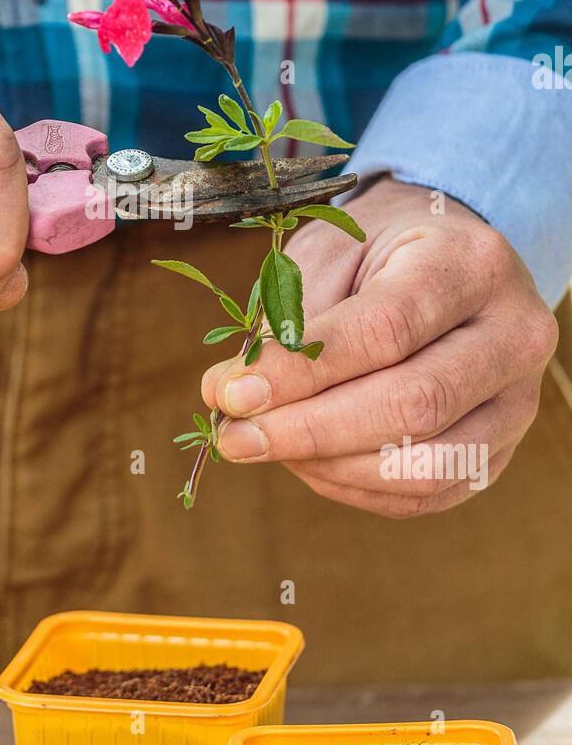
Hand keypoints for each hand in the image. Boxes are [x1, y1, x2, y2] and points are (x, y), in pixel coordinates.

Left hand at [201, 176, 558, 516]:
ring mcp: (517, 401)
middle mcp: (515, 335)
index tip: (228, 391)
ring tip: (261, 445)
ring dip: (327, 467)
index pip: (386, 330)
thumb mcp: (331, 249)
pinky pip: (427, 495)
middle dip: (308, 430)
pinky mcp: (500, 450)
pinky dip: (352, 487)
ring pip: (426, 466)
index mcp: (471, 265)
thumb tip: (235, 396)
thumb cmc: (377, 251)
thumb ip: (291, 316)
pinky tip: (302, 461)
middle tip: (233, 436)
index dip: (301, 371)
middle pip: (413, 406)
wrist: (447, 261)